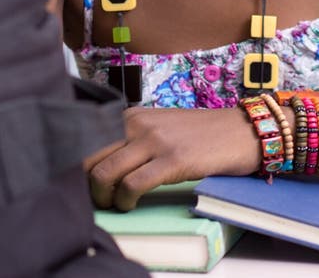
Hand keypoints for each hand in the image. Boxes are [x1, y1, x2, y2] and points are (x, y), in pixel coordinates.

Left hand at [85, 107, 260, 210]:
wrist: (239, 131)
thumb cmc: (200, 133)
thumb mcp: (160, 126)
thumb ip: (133, 137)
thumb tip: (103, 162)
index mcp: (133, 115)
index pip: (87, 138)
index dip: (79, 164)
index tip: (84, 181)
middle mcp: (138, 123)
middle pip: (89, 156)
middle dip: (86, 183)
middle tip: (97, 198)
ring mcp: (155, 141)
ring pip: (105, 172)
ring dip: (101, 196)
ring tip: (112, 204)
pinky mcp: (172, 160)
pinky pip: (132, 185)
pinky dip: (124, 201)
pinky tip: (131, 204)